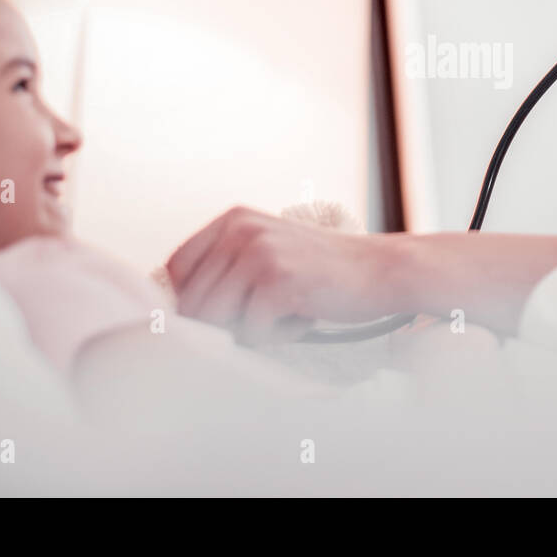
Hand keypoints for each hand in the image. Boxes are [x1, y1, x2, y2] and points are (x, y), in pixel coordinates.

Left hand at [166, 205, 405, 343]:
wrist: (382, 270)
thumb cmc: (323, 272)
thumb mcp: (267, 251)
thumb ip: (226, 269)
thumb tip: (174, 313)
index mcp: (233, 219)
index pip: (175, 271)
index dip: (192, 302)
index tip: (224, 314)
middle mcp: (240, 229)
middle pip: (192, 302)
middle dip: (226, 324)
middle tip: (268, 315)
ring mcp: (259, 252)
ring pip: (217, 320)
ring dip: (251, 331)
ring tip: (285, 313)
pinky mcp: (278, 279)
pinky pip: (251, 332)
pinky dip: (278, 336)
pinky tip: (304, 317)